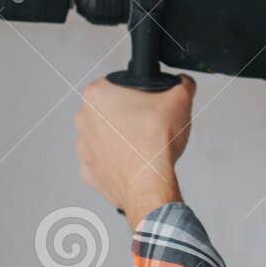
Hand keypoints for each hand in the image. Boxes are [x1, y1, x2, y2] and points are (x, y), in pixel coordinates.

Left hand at [75, 74, 195, 225]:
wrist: (149, 183)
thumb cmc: (155, 143)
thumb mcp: (179, 99)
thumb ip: (181, 83)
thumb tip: (182, 83)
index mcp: (97, 94)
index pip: (115, 84)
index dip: (135, 93)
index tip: (147, 103)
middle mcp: (83, 118)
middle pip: (108, 110)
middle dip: (127, 115)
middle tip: (148, 124)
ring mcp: (83, 147)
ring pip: (103, 136)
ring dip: (120, 139)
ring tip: (142, 145)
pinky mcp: (88, 171)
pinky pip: (103, 162)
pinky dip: (116, 162)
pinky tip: (134, 162)